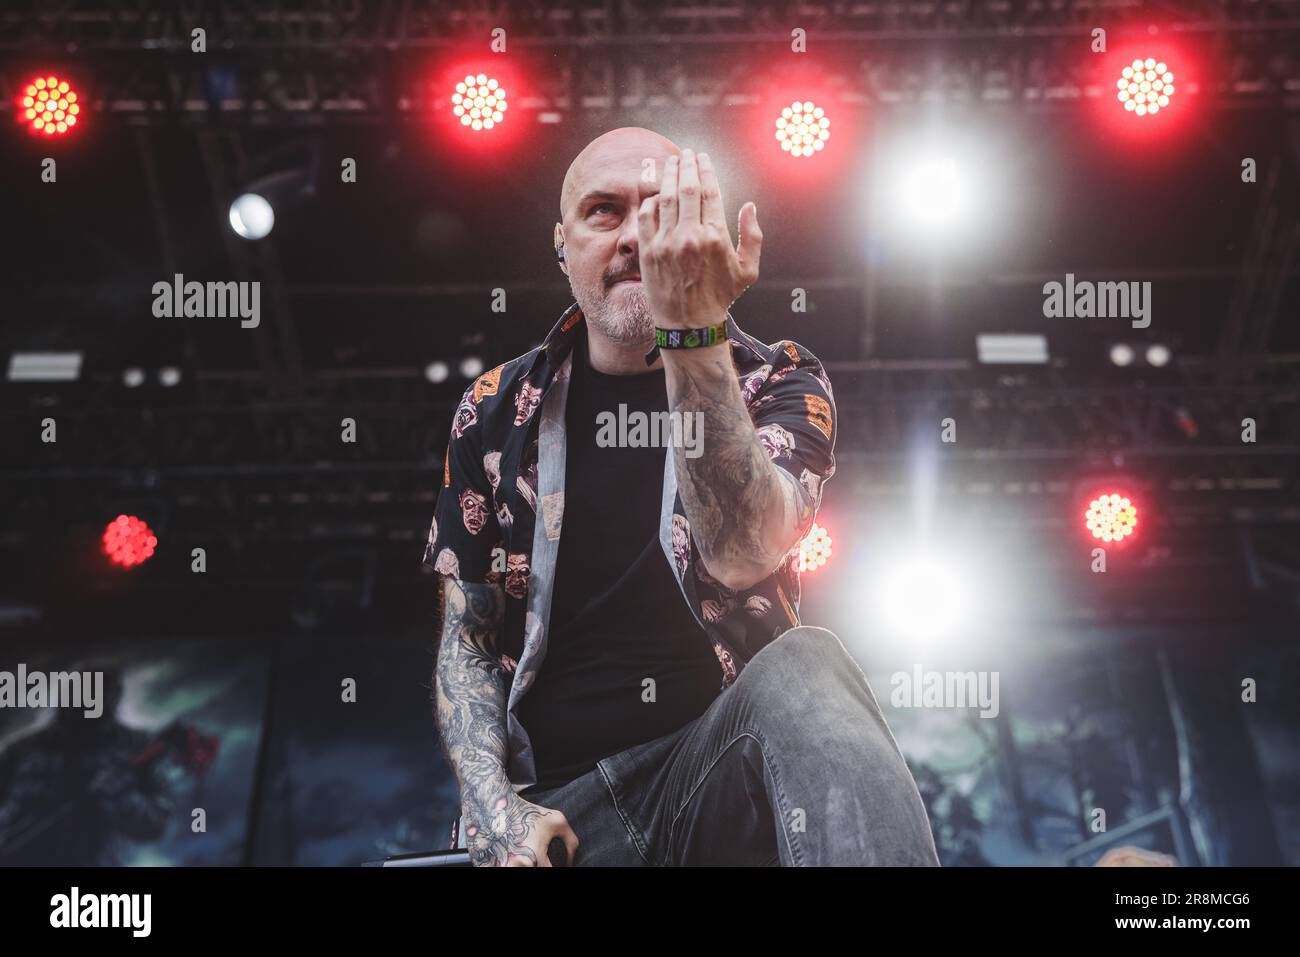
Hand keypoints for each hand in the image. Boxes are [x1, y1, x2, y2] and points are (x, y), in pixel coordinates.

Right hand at [462, 791, 578, 866]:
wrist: (494, 804)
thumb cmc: (525, 812)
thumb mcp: (556, 821)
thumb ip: (570, 842)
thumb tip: (571, 861)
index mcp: (534, 858)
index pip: (549, 872)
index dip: (552, 866)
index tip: (549, 861)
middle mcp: (515, 865)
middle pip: (532, 871)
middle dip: (535, 864)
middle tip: (533, 854)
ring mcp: (498, 866)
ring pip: (515, 869)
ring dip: (521, 864)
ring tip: (520, 853)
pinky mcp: (484, 865)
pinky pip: (497, 868)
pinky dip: (505, 863)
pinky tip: (507, 855)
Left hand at [636, 148, 762, 329]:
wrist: (689, 325)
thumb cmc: (720, 298)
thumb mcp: (747, 271)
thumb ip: (752, 236)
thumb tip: (749, 206)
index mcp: (716, 237)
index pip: (710, 191)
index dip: (706, 169)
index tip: (703, 157)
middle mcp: (690, 236)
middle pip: (688, 188)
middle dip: (687, 165)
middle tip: (686, 153)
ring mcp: (666, 243)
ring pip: (667, 197)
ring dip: (669, 175)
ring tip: (671, 162)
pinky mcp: (648, 251)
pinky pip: (647, 215)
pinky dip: (651, 200)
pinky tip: (656, 192)